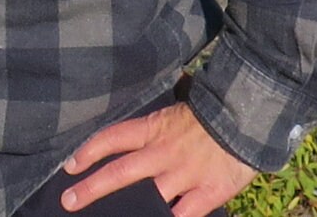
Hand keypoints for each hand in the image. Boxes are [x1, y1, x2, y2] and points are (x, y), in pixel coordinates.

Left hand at [57, 101, 259, 216]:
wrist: (249, 116)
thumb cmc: (212, 113)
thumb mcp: (178, 110)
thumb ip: (157, 128)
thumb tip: (135, 139)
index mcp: (155, 128)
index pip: (113, 137)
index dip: (89, 151)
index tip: (70, 164)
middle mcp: (163, 152)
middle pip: (119, 172)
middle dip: (90, 188)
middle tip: (68, 200)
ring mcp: (184, 175)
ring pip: (146, 197)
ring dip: (125, 211)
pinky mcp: (206, 193)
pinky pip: (181, 215)